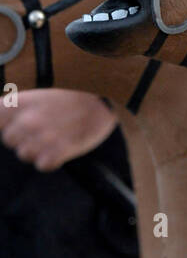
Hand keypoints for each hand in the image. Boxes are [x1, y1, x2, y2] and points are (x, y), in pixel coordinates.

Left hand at [0, 89, 117, 170]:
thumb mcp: (42, 92)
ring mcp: (42, 138)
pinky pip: (43, 165)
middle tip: (43, 128)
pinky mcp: (58, 152)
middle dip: (22, 137)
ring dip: (38, 149)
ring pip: (25, 154)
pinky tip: (63, 146)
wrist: (106, 98)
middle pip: (9, 140)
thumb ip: (21, 106)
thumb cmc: (75, 94)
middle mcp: (27, 121)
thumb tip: (8, 125)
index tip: (18, 123)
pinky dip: (52, 159)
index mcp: (20, 102)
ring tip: (56, 136)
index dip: (7, 123)